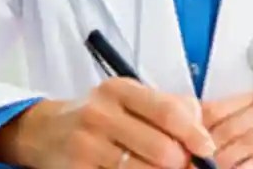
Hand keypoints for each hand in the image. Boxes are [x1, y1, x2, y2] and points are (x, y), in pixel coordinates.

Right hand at [0, 78, 216, 167]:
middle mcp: (101, 114)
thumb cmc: (98, 116)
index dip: (194, 134)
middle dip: (181, 164)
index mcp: (119, 90)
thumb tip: (201, 133)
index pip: (168, 111)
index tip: (208, 149)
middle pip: (162, 150)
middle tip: (183, 165)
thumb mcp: (128, 99)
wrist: (44, 131)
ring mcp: (87, 146)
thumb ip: (168, 107)